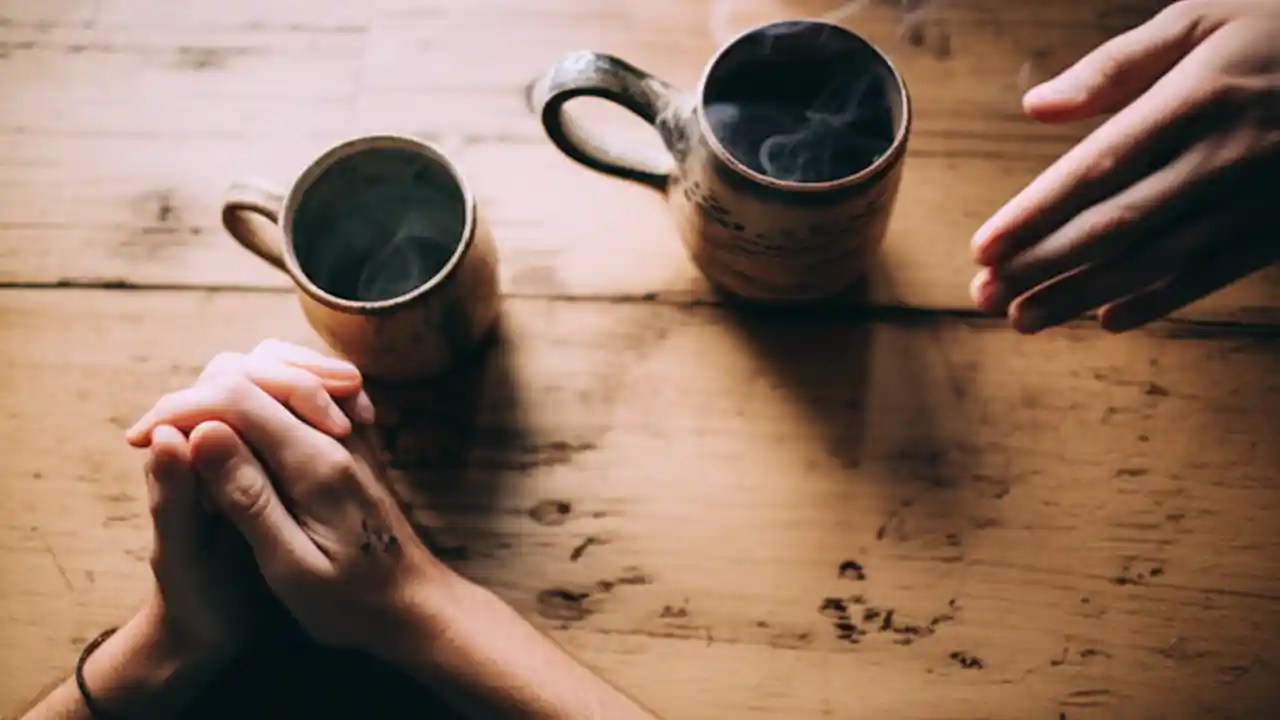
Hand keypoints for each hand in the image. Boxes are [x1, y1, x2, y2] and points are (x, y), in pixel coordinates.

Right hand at [131, 340, 443, 656]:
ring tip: (188, 425)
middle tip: (154, 430)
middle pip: (259, 368)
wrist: (417, 606)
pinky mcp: (351, 439)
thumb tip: (202, 432)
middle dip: (199, 390)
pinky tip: (237, 425)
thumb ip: (248, 498)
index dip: (180, 409)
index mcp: (319, 464)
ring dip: (229, 385)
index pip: (238, 397)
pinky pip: (302, 388)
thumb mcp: (291, 567)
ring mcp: (349, 431)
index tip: (139, 437)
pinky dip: (261, 392)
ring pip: (282, 369)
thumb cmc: (354, 603)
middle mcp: (339, 434)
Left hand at [970, 0, 1279, 332]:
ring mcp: (1252, 199)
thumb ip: (1114, 65)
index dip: (1034, 215)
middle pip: (1113, 226)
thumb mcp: (1203, 18)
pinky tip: (1106, 319)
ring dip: (1080, 296)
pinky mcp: (1276, 229)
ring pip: (1153, 261)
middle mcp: (1219, 158)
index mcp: (1192, 101)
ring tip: (1021, 319)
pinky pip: (1210, 275)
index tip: (982, 247)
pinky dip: (1156, 300)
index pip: (1094, 170)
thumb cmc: (1279, 30)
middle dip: (1041, 266)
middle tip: (981, 294)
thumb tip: (1035, 108)